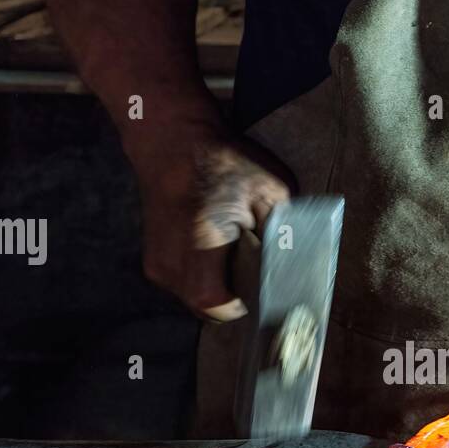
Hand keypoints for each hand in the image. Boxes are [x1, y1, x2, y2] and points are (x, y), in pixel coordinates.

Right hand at [135, 135, 292, 321]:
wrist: (171, 139)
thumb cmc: (221, 162)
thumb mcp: (269, 191)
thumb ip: (284, 231)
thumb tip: (295, 262)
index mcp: (197, 248)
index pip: (217, 305)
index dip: (242, 306)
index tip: (260, 293)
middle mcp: (170, 264)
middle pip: (206, 308)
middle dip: (232, 297)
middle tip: (252, 275)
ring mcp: (157, 264)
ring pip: (193, 298)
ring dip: (216, 287)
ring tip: (233, 259)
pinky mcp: (153, 260)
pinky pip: (184, 284)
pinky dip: (202, 276)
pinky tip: (216, 252)